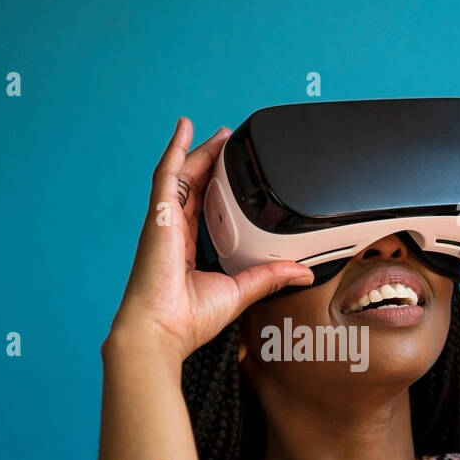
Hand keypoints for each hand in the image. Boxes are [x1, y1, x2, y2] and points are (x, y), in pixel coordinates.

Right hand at [109, 117, 313, 360]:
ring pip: (183, 175)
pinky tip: (183, 129)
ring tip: (216, 132)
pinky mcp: (160, 216)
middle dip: (210, 162)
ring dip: (199, 151)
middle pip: (193, 187)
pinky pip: (167, 174)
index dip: (215, 190)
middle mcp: (174, 233)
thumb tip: (300, 273)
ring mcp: (164, 222)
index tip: (231, 176)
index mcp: (189, 250)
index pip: (202, 210)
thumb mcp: (240, 292)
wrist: (161, 329)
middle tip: (228, 143)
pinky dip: (175, 149)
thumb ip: (268, 278)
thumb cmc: (187, 320)